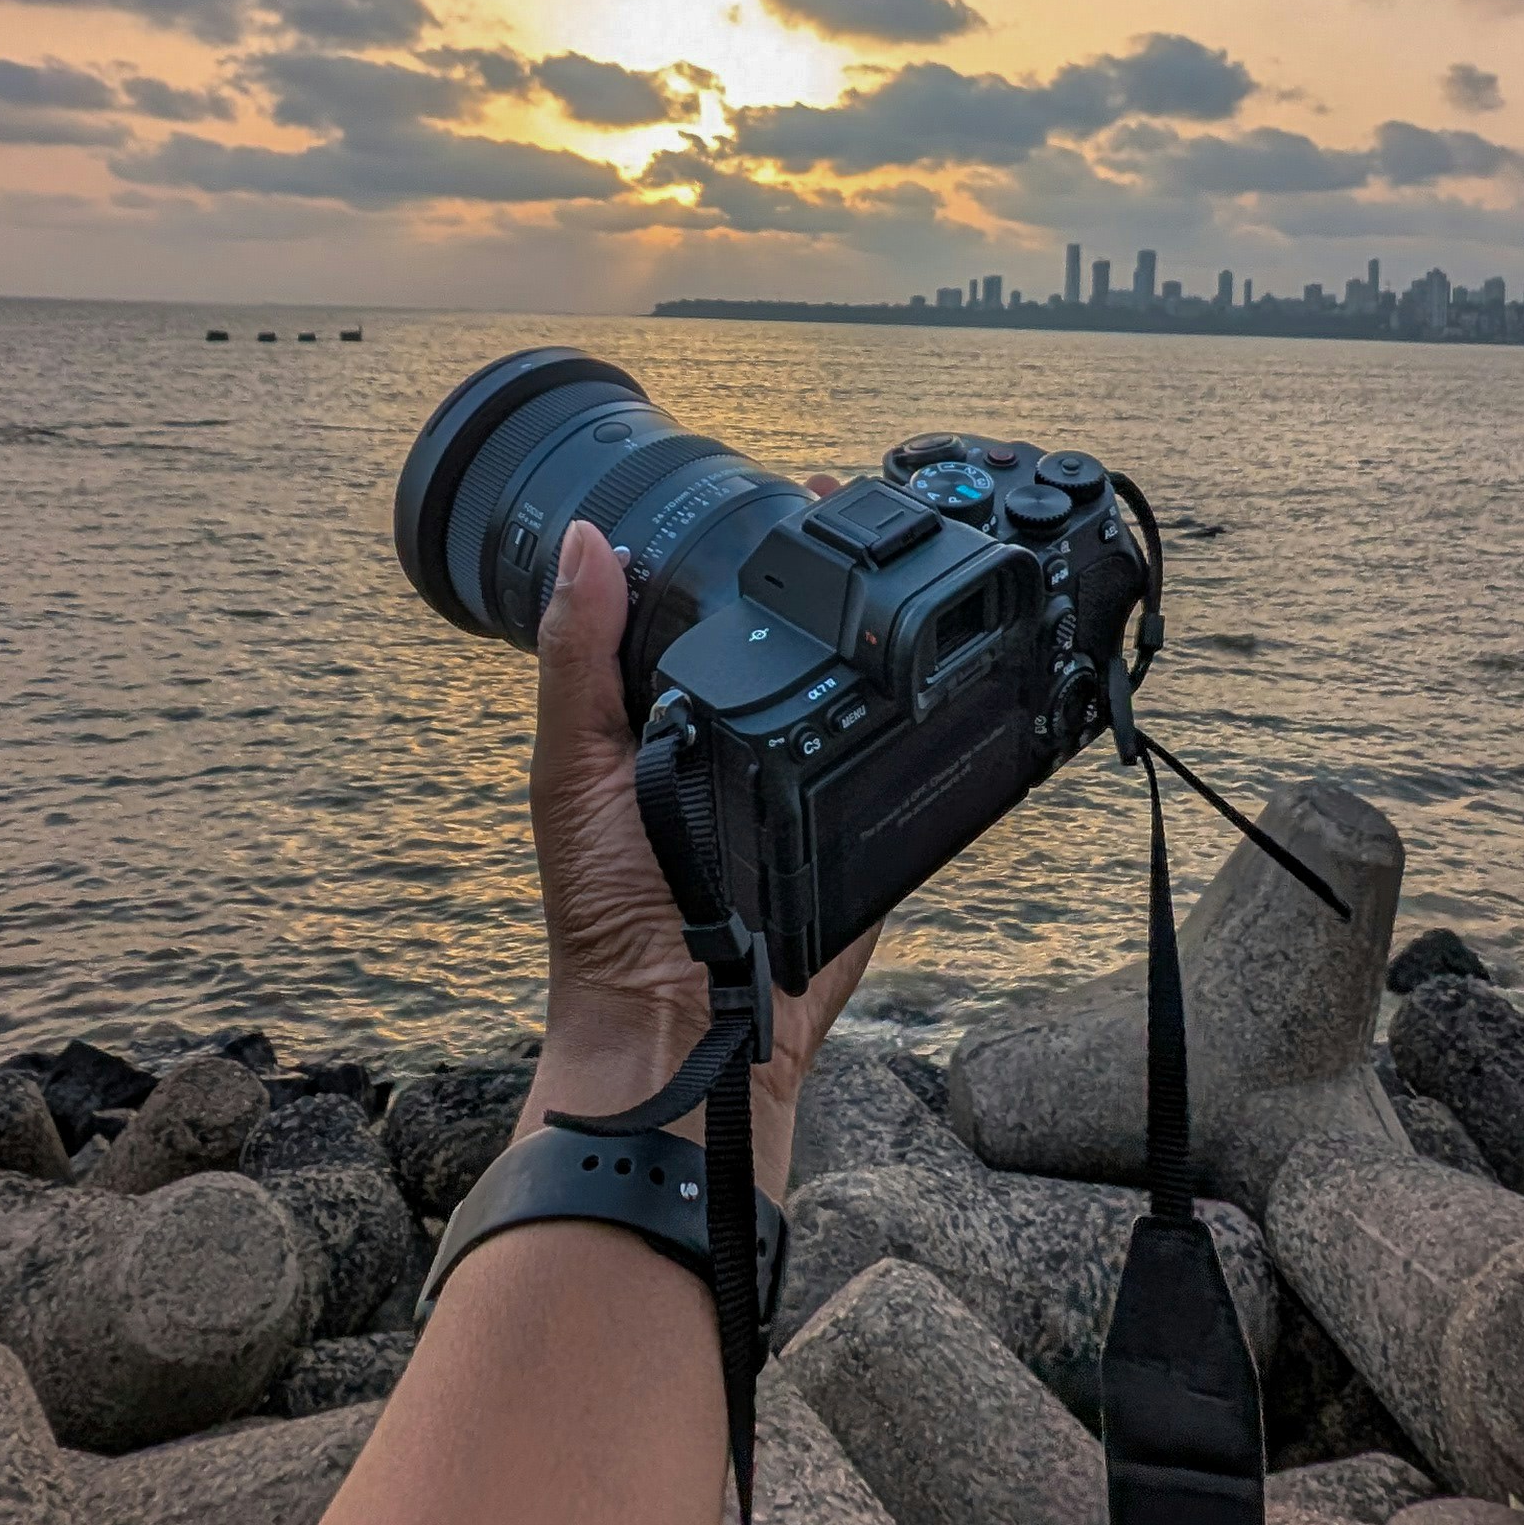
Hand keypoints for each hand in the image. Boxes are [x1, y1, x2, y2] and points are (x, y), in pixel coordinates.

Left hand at [517, 511, 876, 1195]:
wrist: (677, 1037)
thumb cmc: (603, 916)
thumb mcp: (574, 774)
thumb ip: (576, 663)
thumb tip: (581, 542)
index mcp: (672, 719)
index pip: (716, 614)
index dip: (749, 551)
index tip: (787, 487)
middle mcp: (744, 745)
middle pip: (797, 646)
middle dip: (834, 582)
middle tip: (870, 510)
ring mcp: (811, 792)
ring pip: (857, 699)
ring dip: (887, 645)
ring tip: (918, 569)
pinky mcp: (864, 841)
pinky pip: (902, 777)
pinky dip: (925, 735)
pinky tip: (949, 682)